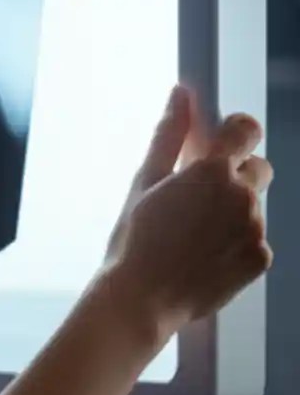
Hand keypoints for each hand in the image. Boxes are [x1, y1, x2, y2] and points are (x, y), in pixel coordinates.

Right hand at [103, 85, 273, 336]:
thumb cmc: (135, 240)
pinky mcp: (261, 259)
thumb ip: (169, 134)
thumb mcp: (145, 182)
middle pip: (257, 168)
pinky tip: (203, 256)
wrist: (142, 300)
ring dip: (231, 212)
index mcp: (212, 171)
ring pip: (253, 207)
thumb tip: (181, 94)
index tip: (217, 146)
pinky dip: (235, 244)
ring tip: (191, 236)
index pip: (246, 128)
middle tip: (194, 200)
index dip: (233, 133)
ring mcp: (256, 229)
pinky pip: (255, 240)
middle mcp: (243, 196)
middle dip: (233, 176)